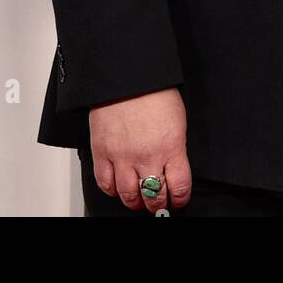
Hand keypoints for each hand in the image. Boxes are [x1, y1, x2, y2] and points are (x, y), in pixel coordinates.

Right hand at [88, 87, 190, 212]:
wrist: (128, 78)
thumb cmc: (155, 93)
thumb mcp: (178, 121)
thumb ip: (175, 148)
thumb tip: (174, 167)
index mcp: (171, 148)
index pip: (179, 187)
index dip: (180, 199)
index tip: (179, 200)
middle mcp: (147, 157)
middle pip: (153, 196)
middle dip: (157, 204)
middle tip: (158, 204)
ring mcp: (123, 158)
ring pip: (128, 195)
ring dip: (135, 202)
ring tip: (138, 201)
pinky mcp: (102, 154)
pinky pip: (105, 184)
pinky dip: (112, 191)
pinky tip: (118, 189)